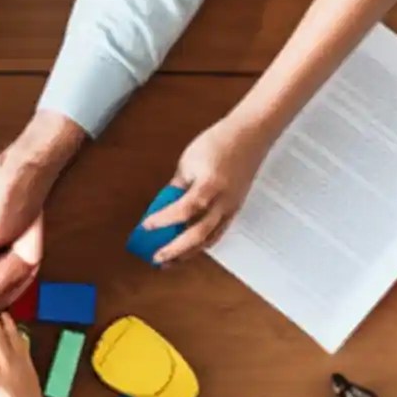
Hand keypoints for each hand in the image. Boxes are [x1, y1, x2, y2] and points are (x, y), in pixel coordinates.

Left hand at [141, 115, 271, 263]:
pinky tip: (189, 250)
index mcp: (210, 184)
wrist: (250, 135)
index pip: (184, 210)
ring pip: (209, 239)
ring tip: (170, 261)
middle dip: (176, 249)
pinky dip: (202, 244)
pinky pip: (218, 233)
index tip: (146, 226)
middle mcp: (223, 200)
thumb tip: (163, 206)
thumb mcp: (189, 161)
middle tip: (157, 257)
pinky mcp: (235, 210)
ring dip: (188, 253)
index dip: (164, 221)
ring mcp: (231, 207)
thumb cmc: (219, 142)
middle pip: (199, 234)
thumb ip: (177, 186)